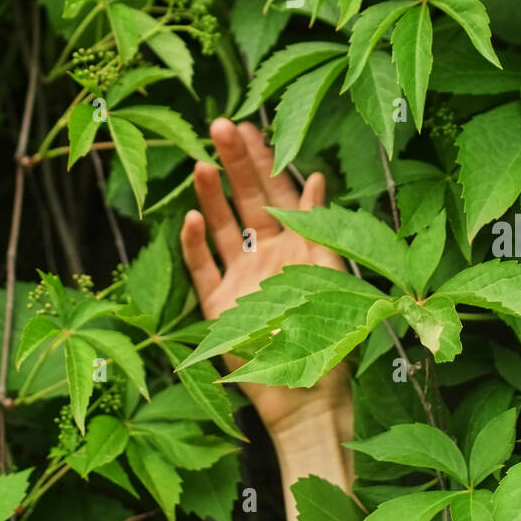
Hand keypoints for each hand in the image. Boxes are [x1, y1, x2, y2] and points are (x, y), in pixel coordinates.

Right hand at [180, 118, 349, 435]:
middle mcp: (265, 254)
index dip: (262, 159)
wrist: (310, 396)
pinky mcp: (218, 306)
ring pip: (220, 226)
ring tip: (201, 163)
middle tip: (218, 125)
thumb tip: (318, 176)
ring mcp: (239, 278)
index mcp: (295, 243)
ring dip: (210, 195)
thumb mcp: (332, 272)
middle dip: (233, 163)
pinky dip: (194, 244)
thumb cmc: (330, 336)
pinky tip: (189, 218)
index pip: (275, 190)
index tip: (248, 124)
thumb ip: (321, 225)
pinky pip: (202, 268)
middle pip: (244, 199)